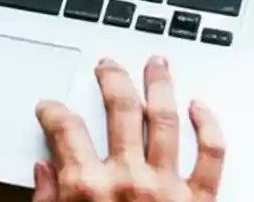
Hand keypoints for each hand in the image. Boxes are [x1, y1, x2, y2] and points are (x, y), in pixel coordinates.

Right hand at [32, 57, 224, 201]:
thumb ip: (47, 200)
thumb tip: (43, 171)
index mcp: (86, 188)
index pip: (66, 131)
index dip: (54, 112)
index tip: (50, 107)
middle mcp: (127, 179)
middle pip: (119, 109)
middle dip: (113, 79)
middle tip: (109, 66)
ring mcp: (166, 187)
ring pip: (165, 119)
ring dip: (159, 85)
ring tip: (157, 65)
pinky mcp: (198, 201)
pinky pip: (210, 154)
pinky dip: (208, 126)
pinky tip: (200, 107)